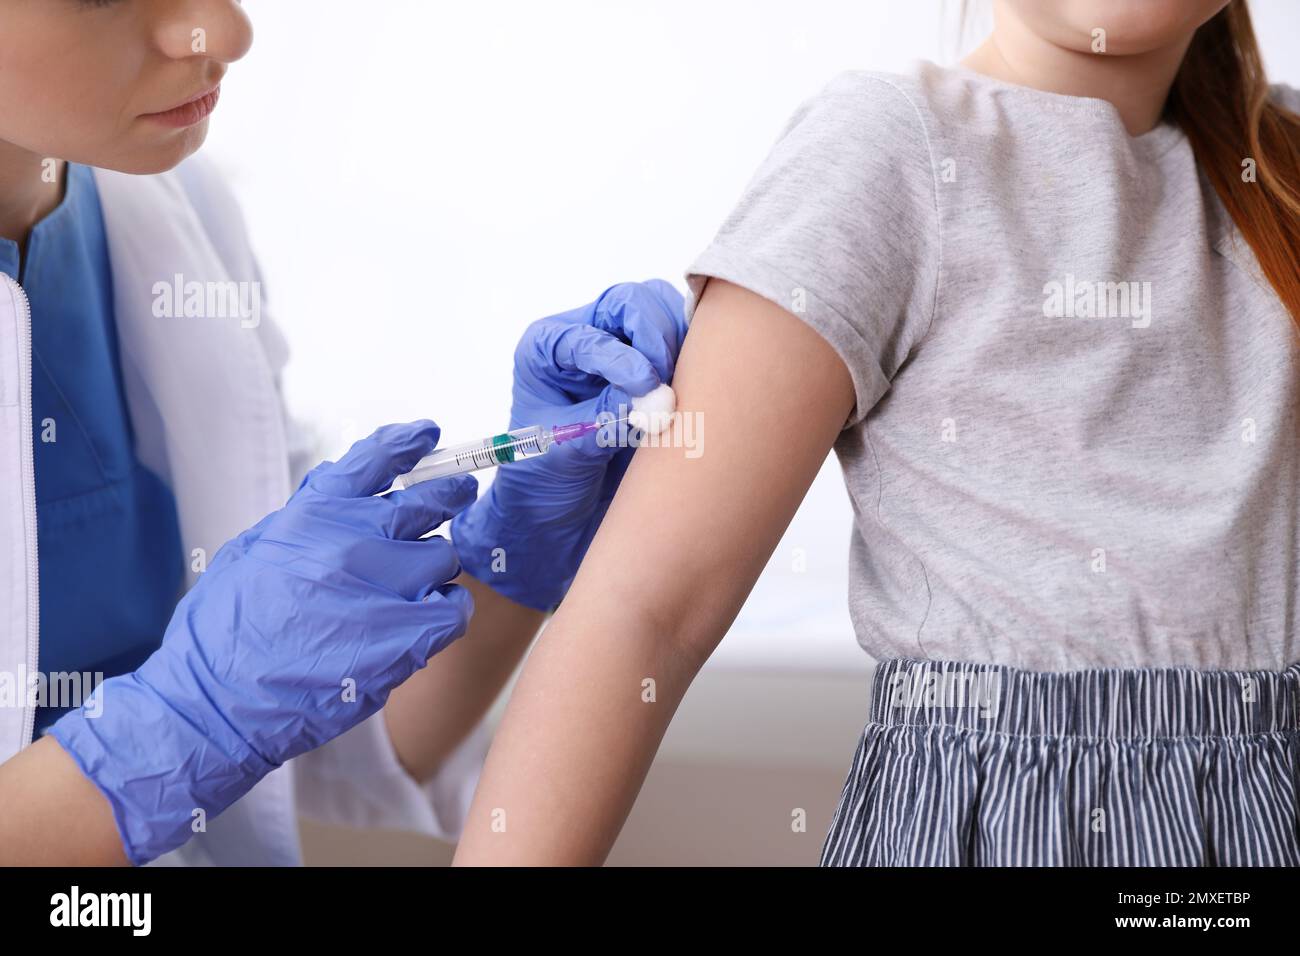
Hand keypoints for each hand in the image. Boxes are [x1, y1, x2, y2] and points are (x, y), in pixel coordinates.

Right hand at [50, 421, 477, 864]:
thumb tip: (337, 492)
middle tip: (460, 495)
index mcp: (311, 516)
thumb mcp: (252, 552)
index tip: (427, 433)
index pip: (373, 460)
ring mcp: (383, 588)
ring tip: (417, 589)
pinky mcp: (404, 638)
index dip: (406, 442)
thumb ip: (302, 520)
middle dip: (448, 496)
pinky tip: (430, 621)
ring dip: (435, 571)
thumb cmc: (223, 634)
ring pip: (443, 558)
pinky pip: (453, 609)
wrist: (215, 705)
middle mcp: (353, 542)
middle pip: (427, 504)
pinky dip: (447, 612)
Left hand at [452, 280, 686, 610]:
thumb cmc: (545, 481)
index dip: (620, 358)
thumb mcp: (566, 451)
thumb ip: (607, 420)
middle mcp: (589, 338)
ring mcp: (629, 351)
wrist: (560, 517)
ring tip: (683, 390)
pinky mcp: (663, 373)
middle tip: (669, 380)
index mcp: (549, 348)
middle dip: (657, 334)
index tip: (645, 388)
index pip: (590, 333)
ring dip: (683, 346)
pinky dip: (699, 361)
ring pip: (667, 318)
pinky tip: (703, 390)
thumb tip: (657, 400)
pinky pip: (690, 348)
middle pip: (633, 304)